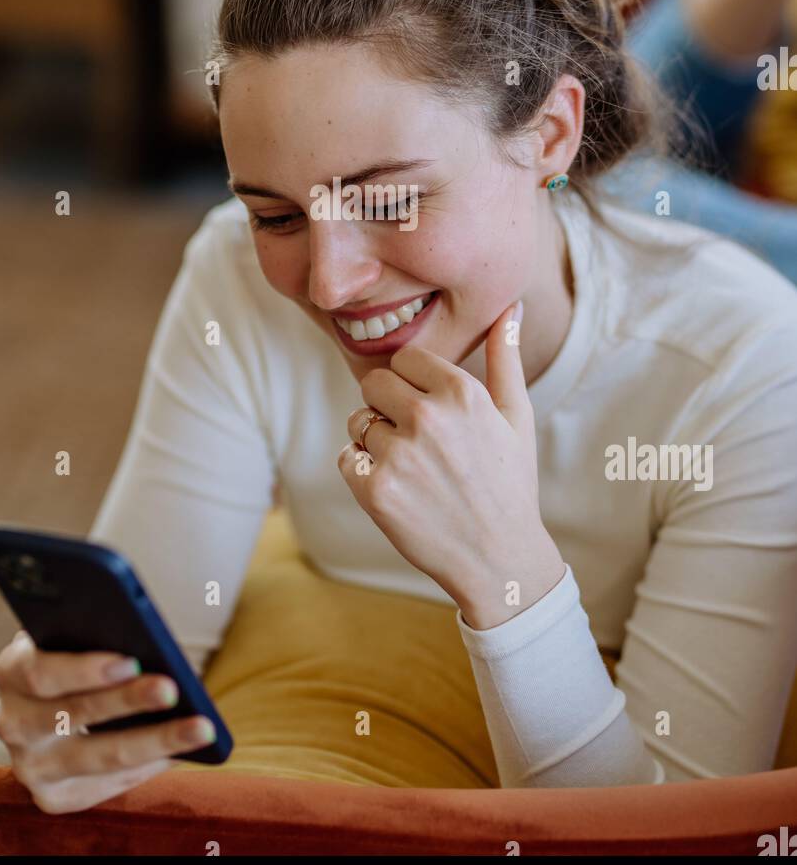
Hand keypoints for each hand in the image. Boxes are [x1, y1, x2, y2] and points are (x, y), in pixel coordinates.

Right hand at [0, 629, 217, 813]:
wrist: (38, 711)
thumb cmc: (70, 658)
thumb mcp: (70, 637)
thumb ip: (94, 633)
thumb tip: (151, 644)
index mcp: (11, 671)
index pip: (42, 672)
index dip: (86, 669)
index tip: (131, 661)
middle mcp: (12, 723)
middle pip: (74, 715)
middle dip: (128, 702)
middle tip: (173, 689)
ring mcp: (30, 766)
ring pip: (98, 757)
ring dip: (155, 742)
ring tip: (200, 728)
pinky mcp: (52, 798)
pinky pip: (106, 786)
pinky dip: (147, 767)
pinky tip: (181, 751)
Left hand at [337, 301, 564, 627]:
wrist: (500, 560)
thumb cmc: (509, 482)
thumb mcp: (516, 416)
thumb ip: (505, 356)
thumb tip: (511, 305)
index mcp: (462, 392)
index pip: (406, 358)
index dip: (414, 384)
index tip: (431, 411)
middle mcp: (429, 417)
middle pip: (374, 384)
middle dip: (389, 408)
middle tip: (420, 442)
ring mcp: (399, 455)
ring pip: (358, 422)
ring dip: (375, 442)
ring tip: (413, 469)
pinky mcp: (376, 491)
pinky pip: (347, 459)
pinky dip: (363, 473)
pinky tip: (398, 489)